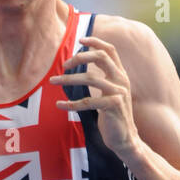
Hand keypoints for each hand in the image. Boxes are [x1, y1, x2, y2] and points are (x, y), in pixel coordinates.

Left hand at [50, 37, 140, 157]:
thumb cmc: (113, 117)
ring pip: (90, 78)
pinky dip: (71, 103)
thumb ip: (102, 80)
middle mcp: (122, 80)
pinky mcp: (113, 106)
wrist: (125, 140)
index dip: (95, 42)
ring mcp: (118, 92)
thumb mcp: (109, 94)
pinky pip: (87, 102)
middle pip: (101, 57)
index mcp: (121, 75)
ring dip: (68, 79)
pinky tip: (59, 105)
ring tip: (53, 81)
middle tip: (64, 65)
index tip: (80, 40)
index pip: (110, 50)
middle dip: (80, 57)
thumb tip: (85, 70)